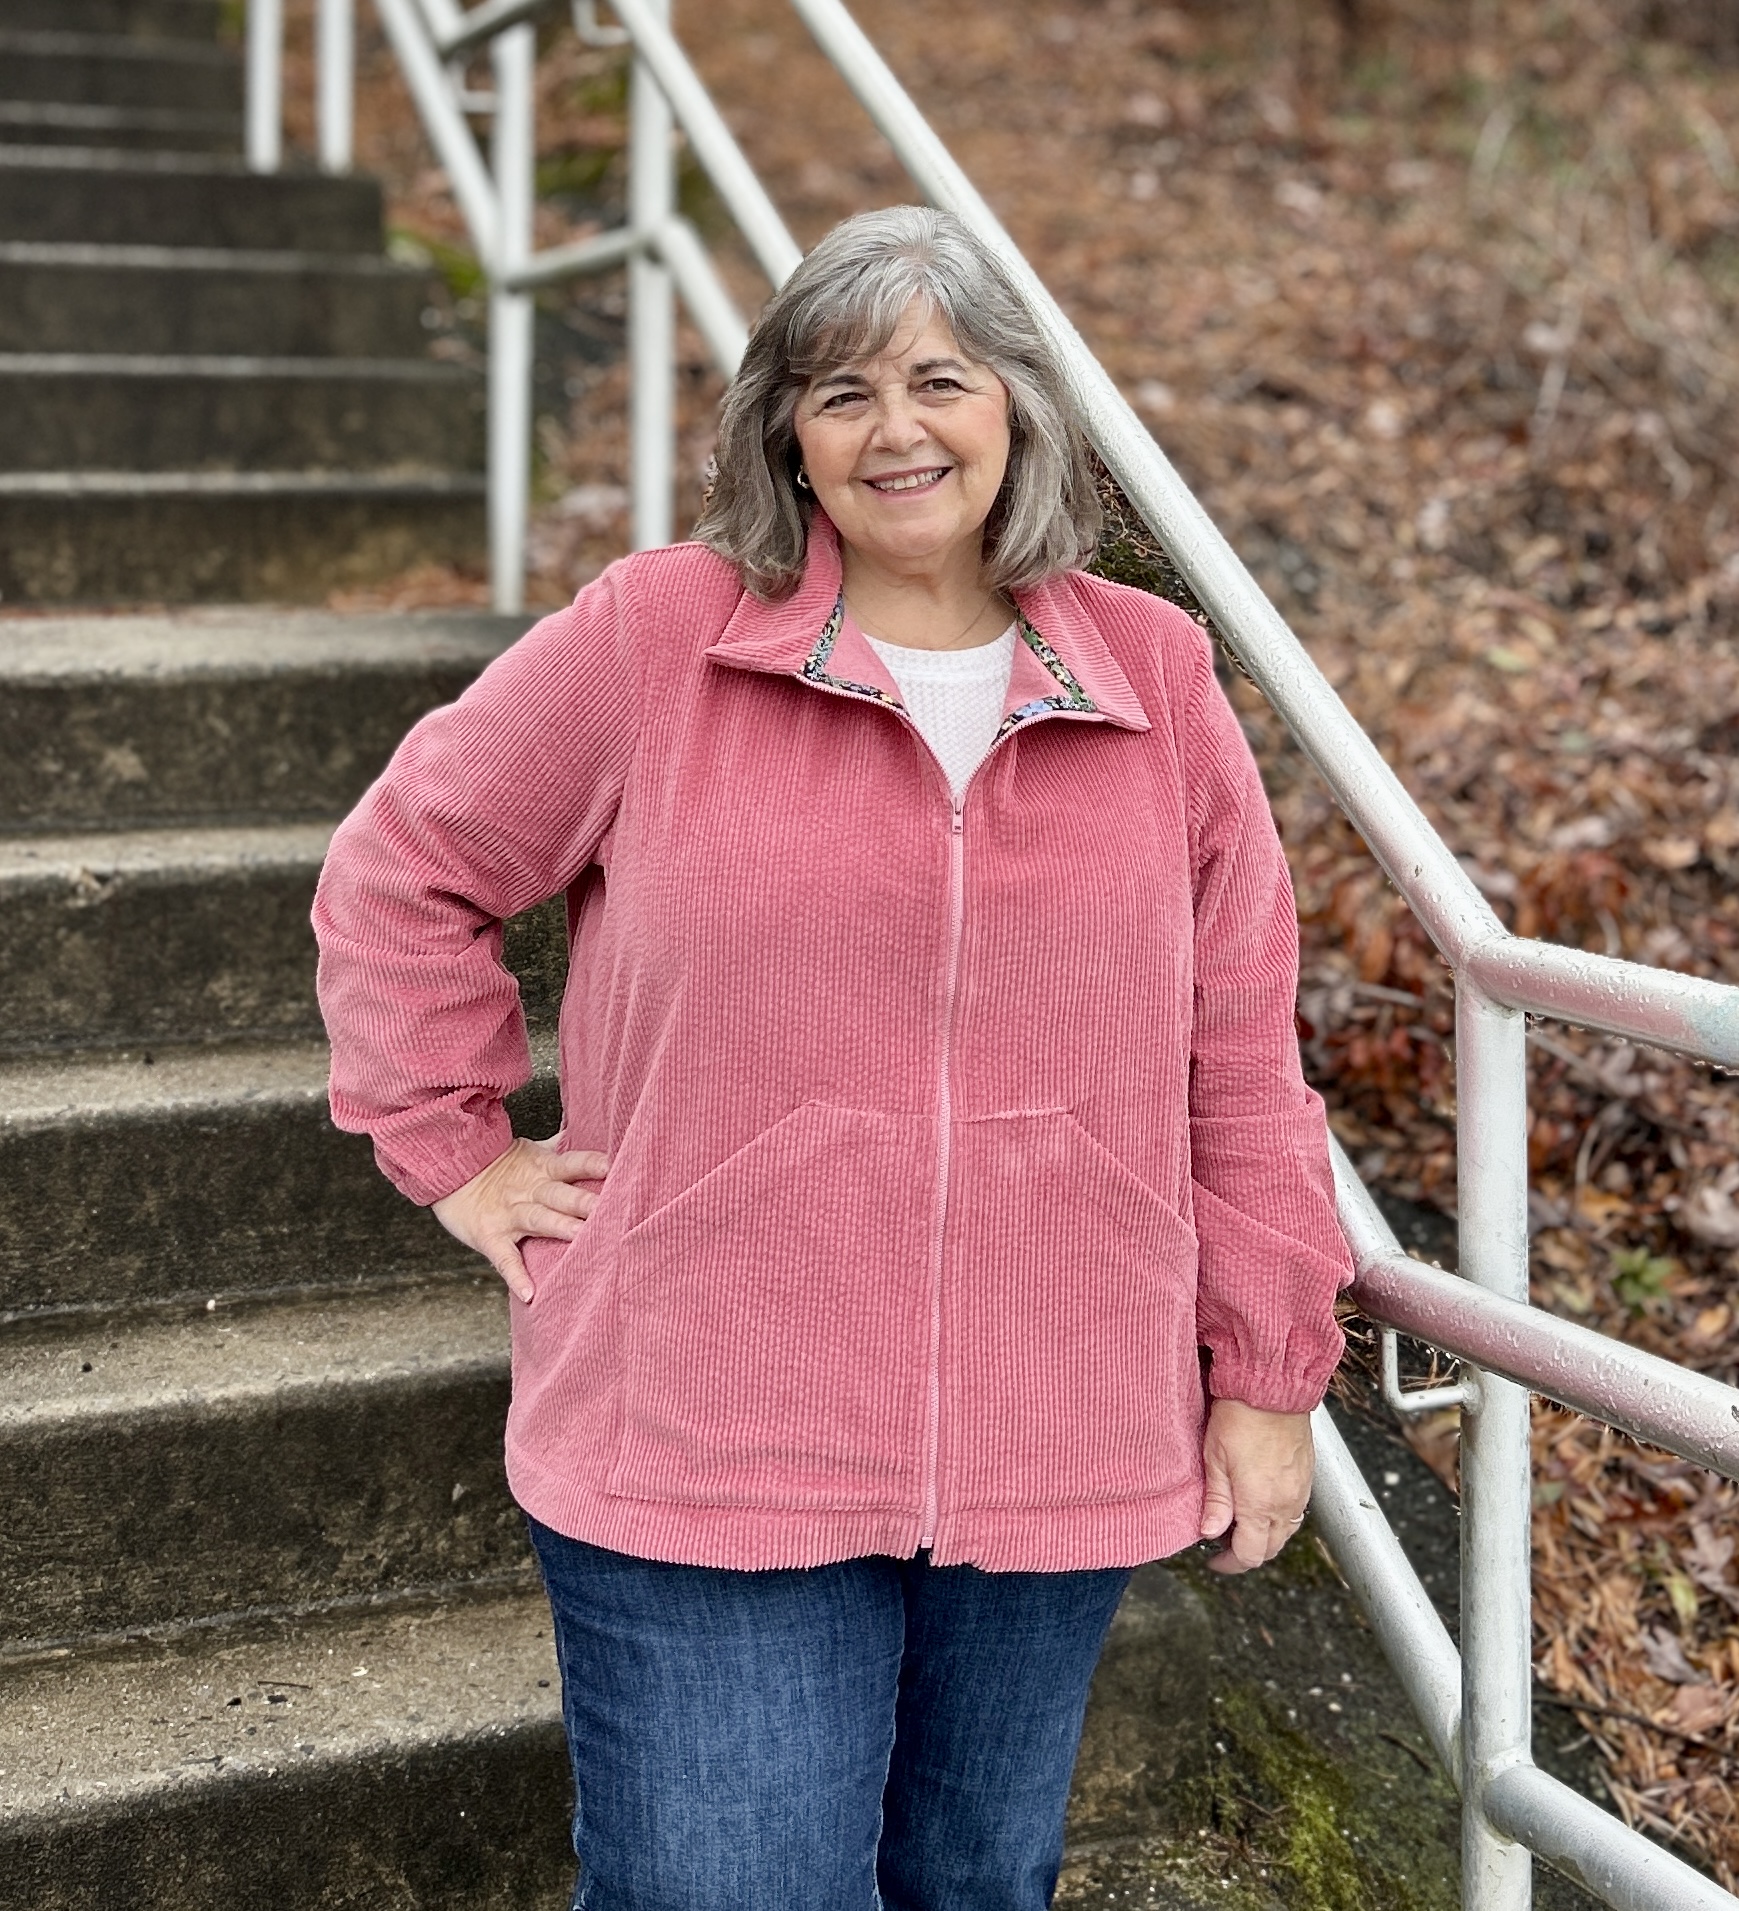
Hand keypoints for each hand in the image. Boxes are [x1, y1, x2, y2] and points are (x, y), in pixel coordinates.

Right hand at [431, 1138, 607, 1302]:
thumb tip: (585, 1131)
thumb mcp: (532, 1151)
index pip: (575, 1164)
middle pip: (563, 1194)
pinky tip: (529, 1293)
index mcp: (544, 1168)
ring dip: (561, 1228)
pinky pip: (504, 1258)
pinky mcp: (490, 1235)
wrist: (448, 1171)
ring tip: (582, 1238)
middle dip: (586, 1202)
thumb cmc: (498, 1164)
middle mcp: (531, 1190)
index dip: (595, 1164)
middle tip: (613, 1207)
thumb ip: (561, 1148)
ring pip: (540, 1220)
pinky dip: (516, 1276)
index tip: (618, 1166)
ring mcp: (510, 1213)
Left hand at [1198, 1397, 1314, 1573]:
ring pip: (1285, 1531)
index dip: (1230, 1563)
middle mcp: (1285, 1503)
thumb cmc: (1240, 1417)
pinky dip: (1279, 1517)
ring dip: (1265, 1535)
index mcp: (1259, 1505)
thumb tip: (1208, 1532)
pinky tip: (1262, 1503)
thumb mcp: (1215, 1459)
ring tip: (1241, 1522)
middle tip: (1223, 1542)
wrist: (1272, 1388)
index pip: (1249, 1554)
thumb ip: (1215, 1501)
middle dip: (1248, 1552)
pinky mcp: (1307, 1476)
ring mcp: (1300, 1490)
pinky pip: (1296, 1511)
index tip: (1214, 1560)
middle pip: (1271, 1548)